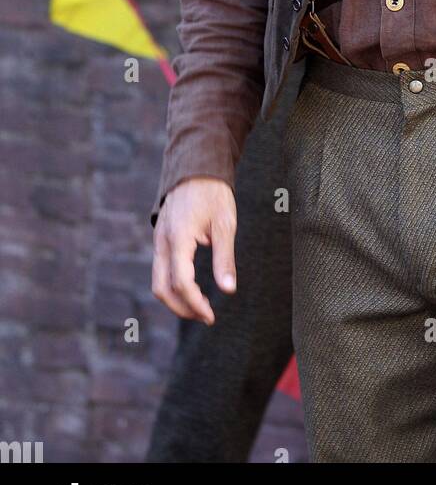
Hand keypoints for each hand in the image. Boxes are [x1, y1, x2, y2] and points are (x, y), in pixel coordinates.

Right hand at [151, 177, 236, 323]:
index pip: (181, 283)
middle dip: (182, 308)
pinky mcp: (161, 239)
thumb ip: (224, 259)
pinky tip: (193, 288)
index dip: (195, 304)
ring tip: (201, 306)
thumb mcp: (225, 225)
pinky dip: (173, 285)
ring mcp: (158, 240)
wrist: (196, 167)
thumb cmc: (213, 193)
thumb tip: (228, 290)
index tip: (210, 316)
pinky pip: (160, 270)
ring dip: (176, 299)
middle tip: (206, 316)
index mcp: (178, 238)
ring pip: (158, 281)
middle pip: (161, 289)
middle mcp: (162, 242)